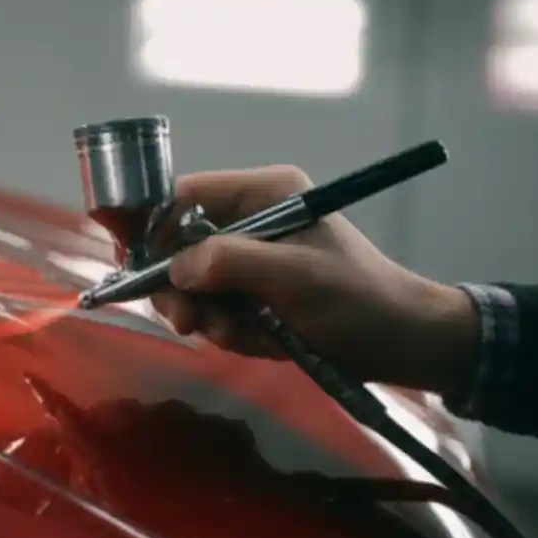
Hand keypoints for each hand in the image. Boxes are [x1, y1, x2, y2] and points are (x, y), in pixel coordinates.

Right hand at [150, 165, 479, 396]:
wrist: (402, 343)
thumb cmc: (356, 299)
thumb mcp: (294, 277)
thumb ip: (230, 263)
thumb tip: (175, 268)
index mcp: (264, 194)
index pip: (184, 197)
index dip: (152, 228)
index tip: (135, 269)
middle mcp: (251, 219)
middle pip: (178, 245)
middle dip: (182, 288)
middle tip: (189, 322)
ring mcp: (251, 259)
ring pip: (193, 285)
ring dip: (208, 316)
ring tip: (236, 335)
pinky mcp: (255, 293)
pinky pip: (216, 310)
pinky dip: (229, 331)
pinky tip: (257, 341)